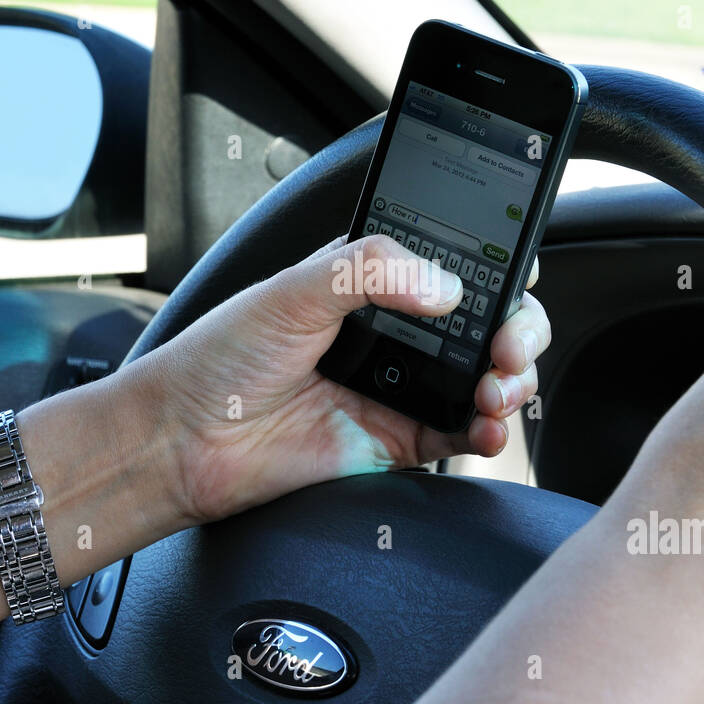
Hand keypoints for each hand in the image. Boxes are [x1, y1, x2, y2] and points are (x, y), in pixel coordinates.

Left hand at [126, 234, 548, 524]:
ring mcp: (400, 386)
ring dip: (513, 378)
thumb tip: (444, 283)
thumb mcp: (292, 289)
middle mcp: (396, 331)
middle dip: (518, 327)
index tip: (517, 274)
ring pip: (486, 376)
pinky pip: (461, 434)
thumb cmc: (221, 357)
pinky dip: (487, 432)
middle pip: (487, 320)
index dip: (497, 265)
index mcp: (372, 280)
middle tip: (506, 343)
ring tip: (498, 386)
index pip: (455, 261)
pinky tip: (486, 426)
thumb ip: (368, 268)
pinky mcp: (398, 439)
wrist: (185, 441)